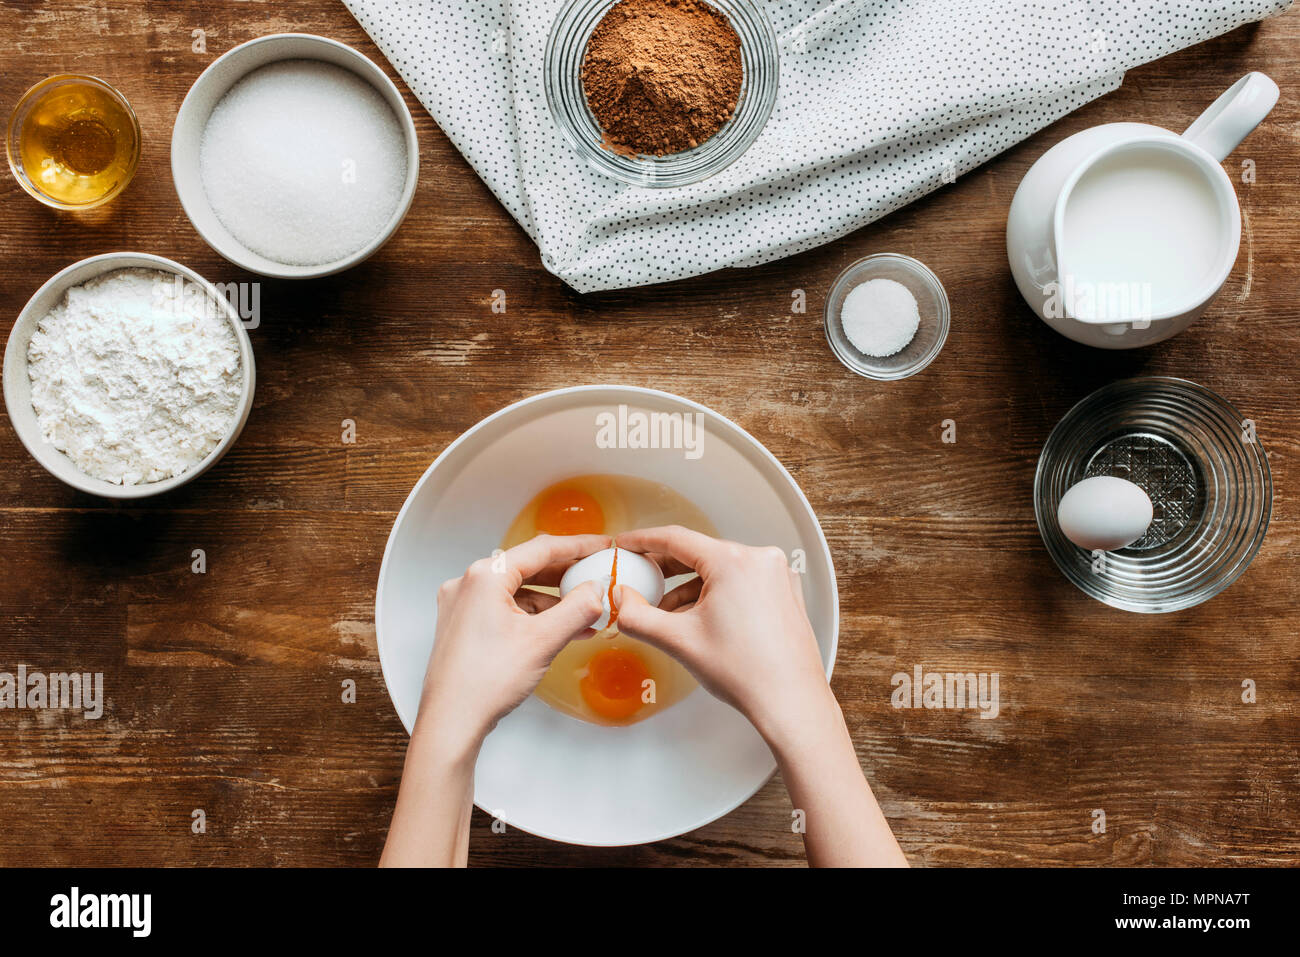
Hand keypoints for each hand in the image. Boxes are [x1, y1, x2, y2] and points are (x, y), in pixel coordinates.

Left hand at [417, 533, 610, 748]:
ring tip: (584, 614)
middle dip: (565, 576)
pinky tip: (557, 630)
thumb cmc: (484, 682)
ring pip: (517, 591)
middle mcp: (468, 584)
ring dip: (551, 601)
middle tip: (595, 576)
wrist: (452, 721)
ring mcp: (462, 605)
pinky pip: (505, 609)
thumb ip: (577, 609)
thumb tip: (597, 591)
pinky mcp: (463, 625)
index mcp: (484, 577)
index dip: (577, 546)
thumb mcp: (543, 641)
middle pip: (527, 568)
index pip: (541, 549)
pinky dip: (532, 616)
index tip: (601, 545)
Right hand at [612, 526, 834, 743]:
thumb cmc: (746, 673)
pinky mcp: (785, 592)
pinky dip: (717, 594)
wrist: (790, 701)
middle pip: (700, 553)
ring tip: (667, 613)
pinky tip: (700, 619)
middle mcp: (760, 560)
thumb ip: (639, 616)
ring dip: (691, 588)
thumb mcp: (679, 641)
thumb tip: (621, 599)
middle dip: (666, 569)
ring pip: (720, 570)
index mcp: (733, 562)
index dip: (643, 540)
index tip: (627, 543)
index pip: (676, 539)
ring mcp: (777, 575)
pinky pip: (742, 582)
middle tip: (641, 579)